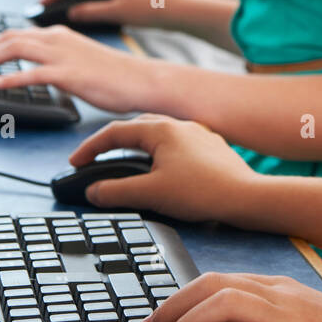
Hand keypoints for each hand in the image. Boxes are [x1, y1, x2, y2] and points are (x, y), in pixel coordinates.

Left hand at [0, 25, 154, 113]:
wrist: (140, 79)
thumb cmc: (115, 74)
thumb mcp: (79, 58)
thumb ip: (56, 59)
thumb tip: (36, 69)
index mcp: (59, 34)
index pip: (15, 33)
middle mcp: (58, 39)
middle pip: (9, 37)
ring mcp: (63, 55)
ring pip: (15, 49)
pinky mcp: (69, 74)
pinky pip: (33, 74)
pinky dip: (11, 78)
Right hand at [68, 114, 257, 219]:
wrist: (246, 196)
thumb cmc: (202, 192)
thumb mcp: (151, 194)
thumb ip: (116, 192)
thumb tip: (93, 191)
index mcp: (161, 129)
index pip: (114, 132)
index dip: (90, 148)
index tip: (75, 163)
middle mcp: (179, 124)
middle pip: (135, 128)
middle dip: (112, 143)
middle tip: (96, 160)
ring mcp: (197, 133)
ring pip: (158, 135)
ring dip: (137, 148)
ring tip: (124, 165)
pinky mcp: (211, 146)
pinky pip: (177, 144)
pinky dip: (159, 154)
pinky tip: (161, 170)